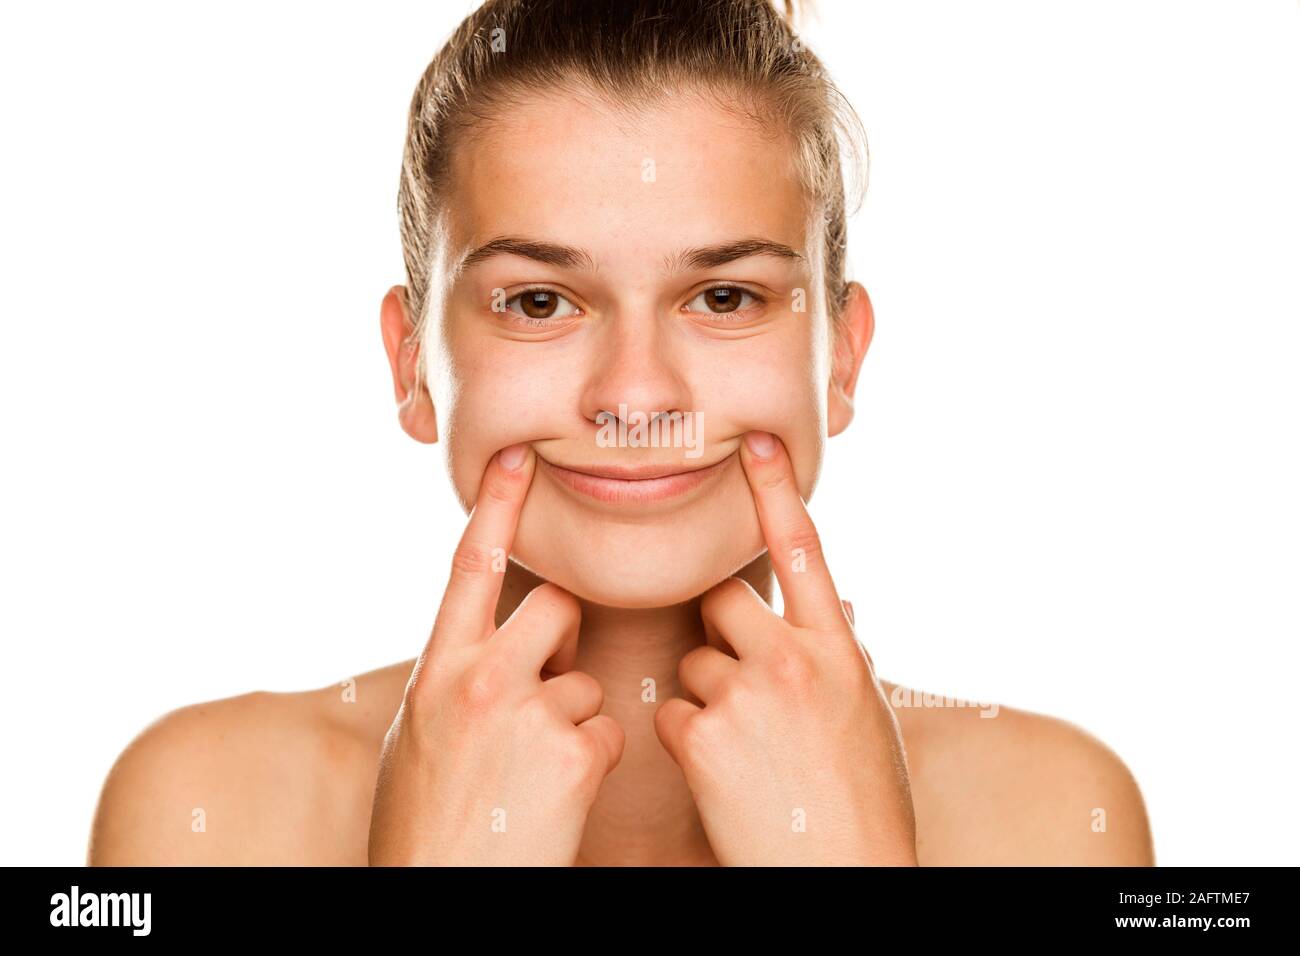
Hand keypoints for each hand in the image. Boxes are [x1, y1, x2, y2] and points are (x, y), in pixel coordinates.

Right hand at [368, 444, 624, 864]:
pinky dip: (592, 761)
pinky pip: (606, 731)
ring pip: (585, 680)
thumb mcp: (417, 739)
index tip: (519, 454)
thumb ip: (453, 681)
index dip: (498, 506)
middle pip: (556, 608)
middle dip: (564, 639)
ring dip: (573, 720)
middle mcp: (479, 680)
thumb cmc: (424, 826)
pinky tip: (556, 799)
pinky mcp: (573, 756)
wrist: (439, 898)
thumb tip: (485, 647)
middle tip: (543, 690)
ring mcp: (527, 716)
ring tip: (532, 774)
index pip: (471, 567)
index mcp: (436, 672)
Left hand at [654, 430, 917, 865]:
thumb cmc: (864, 803)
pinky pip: (670, 712)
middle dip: (721, 632)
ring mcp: (746, 697)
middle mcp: (793, 661)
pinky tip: (721, 775)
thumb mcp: (869, 717)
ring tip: (746, 752)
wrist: (846, 876)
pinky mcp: (702, 738)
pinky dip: (686, 739)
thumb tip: (838, 609)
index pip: (803, 551)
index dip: (776, 491)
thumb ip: (841, 656)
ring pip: (694, 662)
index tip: (754, 442)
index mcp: (838, 651)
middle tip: (743, 683)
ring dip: (707, 697)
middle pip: (722, 602)